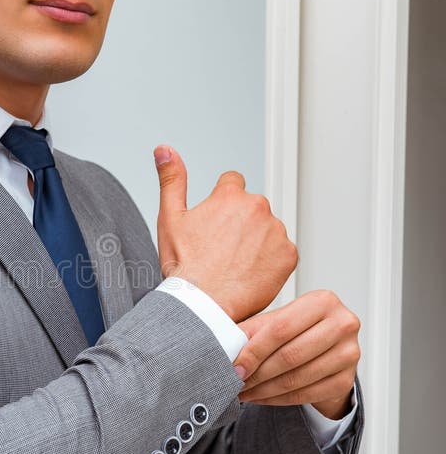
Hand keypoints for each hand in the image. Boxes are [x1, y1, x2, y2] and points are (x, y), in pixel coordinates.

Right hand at [153, 145, 297, 322]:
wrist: (204, 304)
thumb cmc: (185, 266)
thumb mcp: (170, 218)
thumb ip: (171, 179)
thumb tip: (164, 149)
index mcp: (230, 195)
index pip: (233, 182)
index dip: (221, 203)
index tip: (215, 225)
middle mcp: (258, 207)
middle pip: (252, 208)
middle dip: (240, 224)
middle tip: (221, 251)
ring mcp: (276, 231)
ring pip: (267, 230)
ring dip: (256, 243)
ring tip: (234, 265)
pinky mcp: (289, 255)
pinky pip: (282, 254)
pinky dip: (269, 263)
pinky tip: (249, 275)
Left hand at [233, 290, 360, 418]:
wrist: (326, 348)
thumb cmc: (295, 330)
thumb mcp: (273, 321)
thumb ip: (252, 330)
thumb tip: (222, 346)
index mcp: (322, 300)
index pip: (280, 329)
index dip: (254, 350)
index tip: (235, 366)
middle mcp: (343, 324)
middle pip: (290, 355)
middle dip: (258, 373)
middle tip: (235, 383)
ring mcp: (350, 353)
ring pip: (298, 377)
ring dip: (265, 389)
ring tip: (245, 392)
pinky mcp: (348, 379)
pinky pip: (307, 394)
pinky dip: (279, 399)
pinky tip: (262, 397)